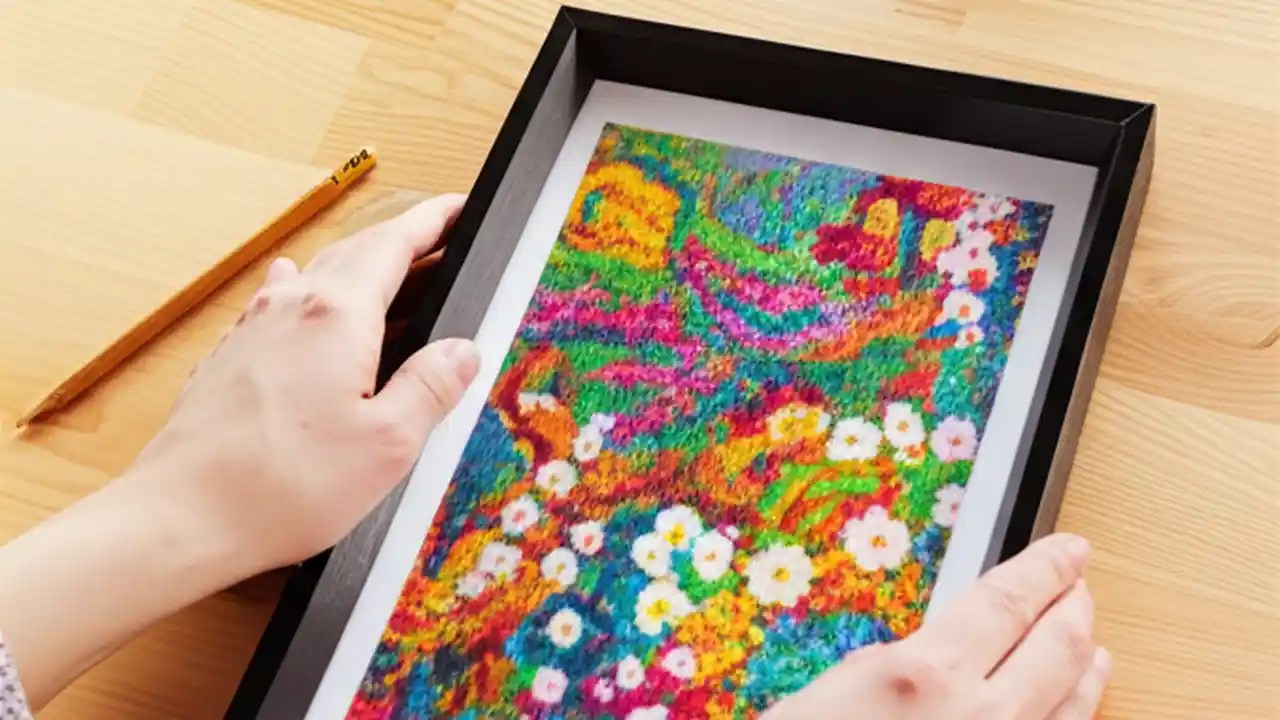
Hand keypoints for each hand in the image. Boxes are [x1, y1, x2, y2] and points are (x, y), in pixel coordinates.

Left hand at [0, 194, 479, 706]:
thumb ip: (431, 387)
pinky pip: (282, 309)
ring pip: (316, 279)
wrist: (180, 517)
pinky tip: (309, 313)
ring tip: (393, 290)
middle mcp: (290, 308)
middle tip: (442, 250)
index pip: (394, 244)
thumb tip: (461, 351)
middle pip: (355, 253)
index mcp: (337, 316)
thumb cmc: (283, 486)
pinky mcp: (229, 360)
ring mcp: (253, 331)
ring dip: (360, 274)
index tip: (460, 208)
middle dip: (403, 245)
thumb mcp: (388, 444)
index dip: (433, 222)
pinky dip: (315, 302)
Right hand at [763, 534, 1109, 719]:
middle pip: (1056, 646)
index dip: (1048, 569)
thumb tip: (937, 656)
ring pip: (1073, 706)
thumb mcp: (836, 694)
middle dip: (1075, 608)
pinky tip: (1074, 712)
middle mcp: (980, 716)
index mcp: (925, 673)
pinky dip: (1076, 719)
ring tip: (1093, 645)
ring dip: (1087, 666)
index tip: (1069, 550)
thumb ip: (899, 670)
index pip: (1009, 600)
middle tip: (1081, 588)